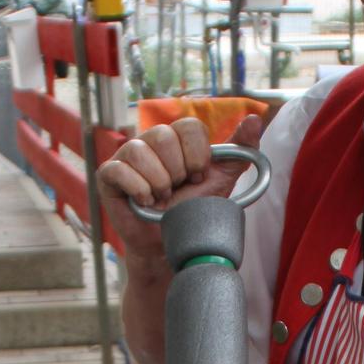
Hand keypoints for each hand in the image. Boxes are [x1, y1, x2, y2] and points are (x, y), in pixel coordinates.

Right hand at [96, 115, 264, 260]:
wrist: (171, 244)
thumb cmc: (193, 211)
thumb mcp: (221, 180)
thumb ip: (240, 151)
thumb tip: (256, 119)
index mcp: (177, 138)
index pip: (189, 126)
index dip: (197, 155)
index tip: (198, 177)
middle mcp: (150, 141)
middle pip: (163, 136)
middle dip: (177, 171)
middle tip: (178, 190)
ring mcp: (127, 156)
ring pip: (140, 151)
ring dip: (158, 182)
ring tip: (162, 199)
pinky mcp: (107, 175)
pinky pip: (119, 169)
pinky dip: (138, 189)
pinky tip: (145, 202)